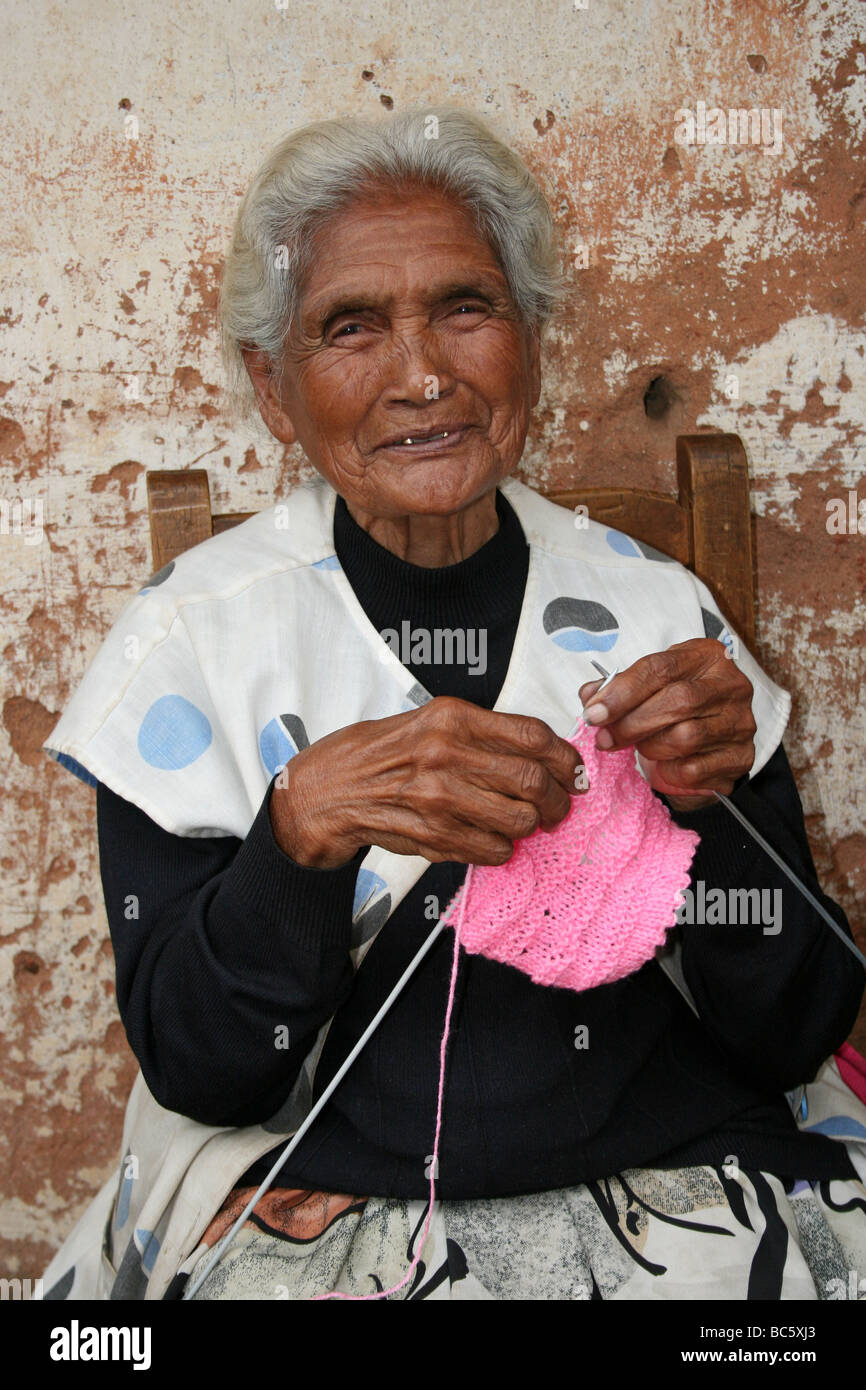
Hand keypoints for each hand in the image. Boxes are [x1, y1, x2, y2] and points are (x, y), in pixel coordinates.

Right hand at [269, 696, 585, 867]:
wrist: (327, 790)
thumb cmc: (382, 754)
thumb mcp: (430, 722)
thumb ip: (483, 734)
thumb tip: (543, 753)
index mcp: (452, 718)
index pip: (532, 734)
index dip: (564, 756)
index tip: (572, 770)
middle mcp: (446, 753)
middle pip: (534, 780)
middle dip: (559, 799)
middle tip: (560, 807)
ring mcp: (437, 797)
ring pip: (519, 819)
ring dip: (532, 826)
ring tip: (526, 824)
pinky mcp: (430, 835)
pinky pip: (491, 850)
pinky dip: (501, 849)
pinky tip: (491, 839)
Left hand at [577, 638, 755, 810]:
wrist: (711, 742)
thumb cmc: (677, 707)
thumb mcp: (650, 686)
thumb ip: (619, 687)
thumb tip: (590, 696)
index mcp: (707, 656)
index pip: (661, 668)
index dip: (622, 692)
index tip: (594, 712)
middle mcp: (731, 685)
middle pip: (677, 701)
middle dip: (632, 723)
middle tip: (605, 737)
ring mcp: (741, 722)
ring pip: (685, 737)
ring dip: (650, 747)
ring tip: (641, 746)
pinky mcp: (741, 757)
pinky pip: (694, 769)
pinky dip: (669, 771)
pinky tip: (665, 764)